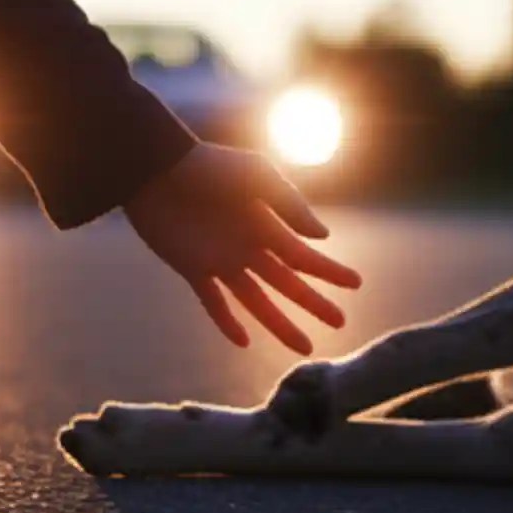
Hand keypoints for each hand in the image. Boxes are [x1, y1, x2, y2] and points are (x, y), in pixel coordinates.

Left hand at [123, 142, 361, 354]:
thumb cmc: (209, 165)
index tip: (356, 283)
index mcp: (266, 224)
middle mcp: (248, 247)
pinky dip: (227, 322)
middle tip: (340, 323)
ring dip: (280, 323)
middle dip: (314, 303)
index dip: (330, 271)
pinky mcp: (192, 268)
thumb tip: (323, 236)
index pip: (305, 255)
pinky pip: (212, 302)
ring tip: (304, 346)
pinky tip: (244, 341)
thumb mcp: (257, 176)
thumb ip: (290, 205)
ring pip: (257, 300)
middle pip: (287, 283)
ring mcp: (221, 260)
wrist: (156, 169)